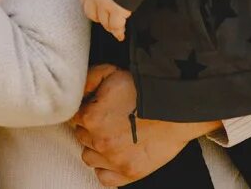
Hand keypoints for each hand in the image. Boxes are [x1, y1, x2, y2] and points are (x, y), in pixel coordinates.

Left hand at [70, 67, 219, 186]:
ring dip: (96, 148)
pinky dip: (106, 168)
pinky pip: (104, 178)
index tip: (96, 108)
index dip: (86, 111)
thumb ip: (88, 79)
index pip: (74, 117)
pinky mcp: (129, 173)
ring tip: (112, 137)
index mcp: (91, 117)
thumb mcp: (112, 73)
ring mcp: (114, 160)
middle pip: (81, 136)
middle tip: (108, 120)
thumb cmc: (145, 90)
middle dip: (91, 128)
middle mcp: (99, 141)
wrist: (177, 109)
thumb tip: (76, 91)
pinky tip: (114, 156)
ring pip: (89, 157)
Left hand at [80, 0, 131, 40]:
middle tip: (106, 21)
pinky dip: (119, 32)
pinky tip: (121, 35)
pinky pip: (116, 26)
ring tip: (115, 30)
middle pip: (92, 14)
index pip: (85, 1)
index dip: (91, 8)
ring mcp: (104, 4)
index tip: (96, 12)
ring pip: (104, 22)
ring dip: (110, 27)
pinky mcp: (116, 11)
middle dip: (99, 19)